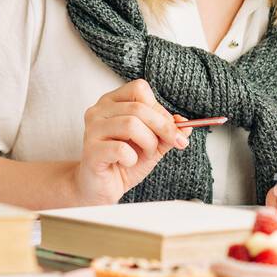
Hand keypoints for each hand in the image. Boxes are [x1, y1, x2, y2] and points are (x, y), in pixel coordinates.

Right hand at [69, 79, 186, 205]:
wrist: (101, 187)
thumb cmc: (124, 161)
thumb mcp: (152, 144)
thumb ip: (168, 132)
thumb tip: (186, 124)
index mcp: (112, 101)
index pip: (140, 89)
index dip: (160, 109)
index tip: (173, 129)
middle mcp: (98, 110)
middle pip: (139, 107)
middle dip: (163, 128)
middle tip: (174, 143)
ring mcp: (92, 129)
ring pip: (131, 124)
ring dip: (148, 143)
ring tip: (145, 155)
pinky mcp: (90, 151)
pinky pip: (120, 148)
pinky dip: (132, 158)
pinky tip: (128, 163)